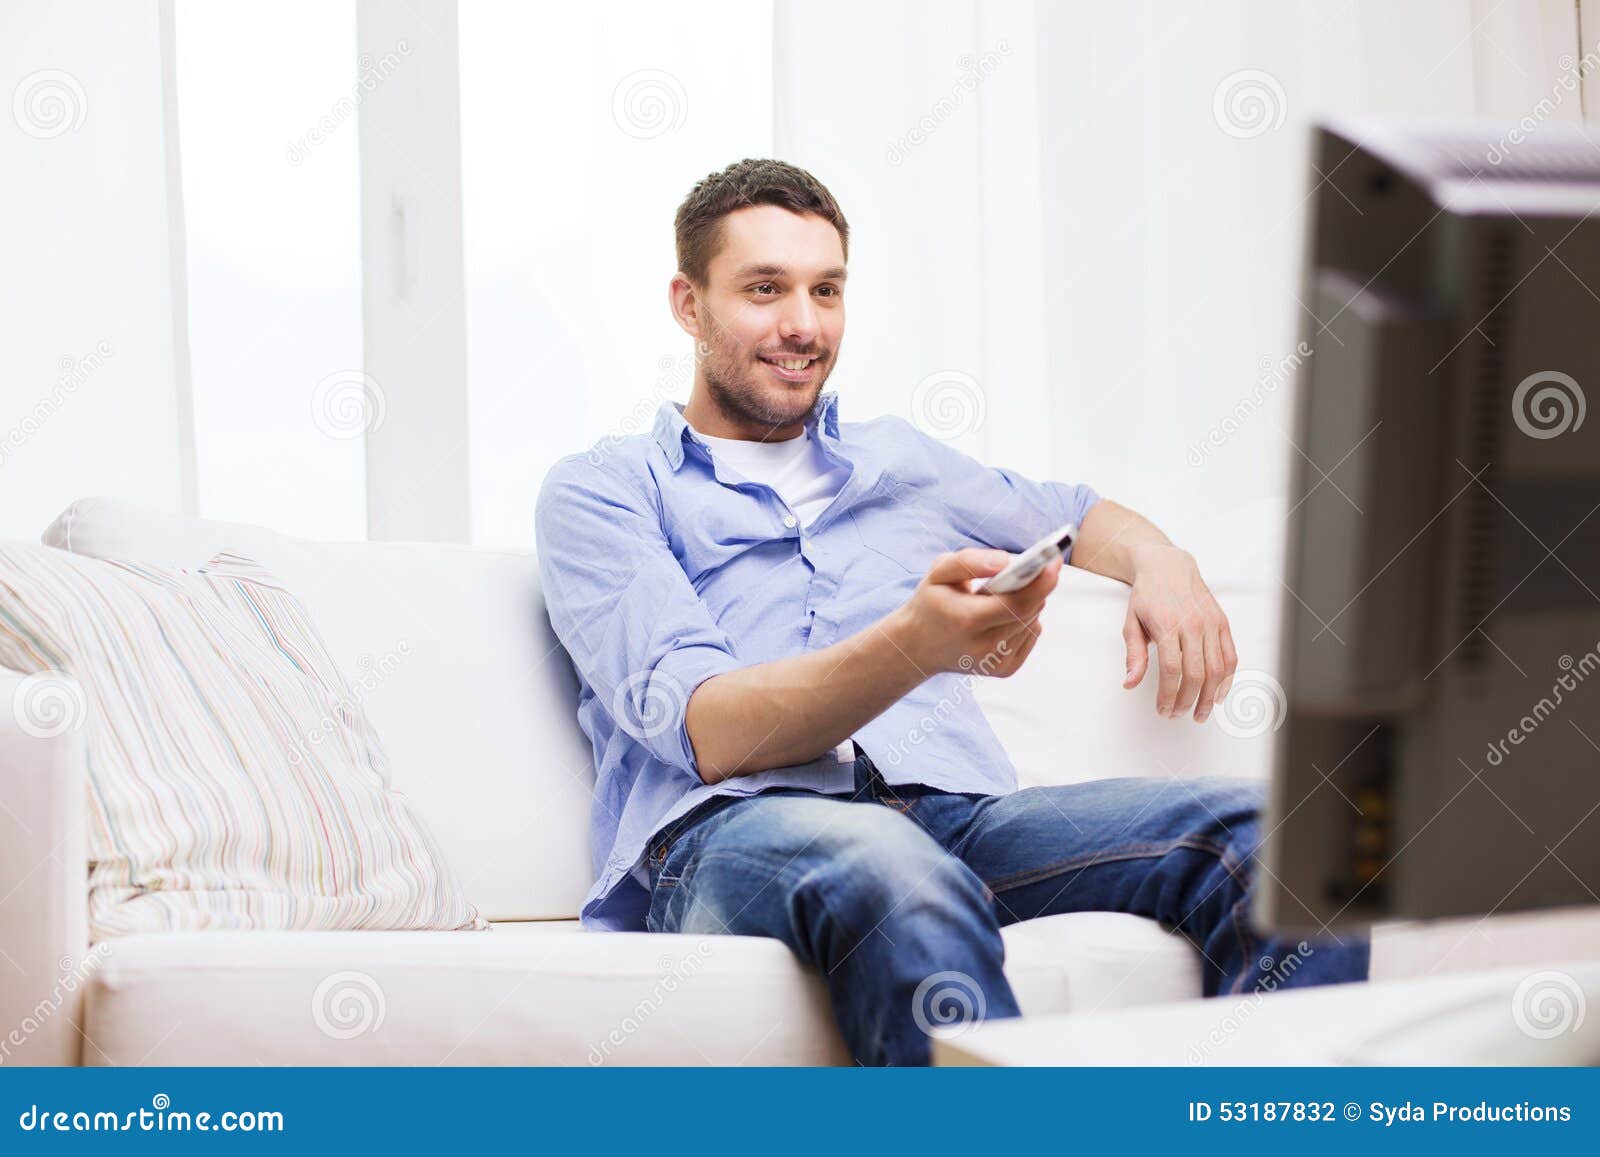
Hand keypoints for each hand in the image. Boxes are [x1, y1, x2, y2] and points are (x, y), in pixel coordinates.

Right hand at [893, 548, 1061, 676]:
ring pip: (1033, 621)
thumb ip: (970, 560)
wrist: (918, 647)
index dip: (1041, 582)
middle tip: (1039, 564)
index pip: (1017, 603)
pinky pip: (1031, 635)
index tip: (1054, 560)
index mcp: (966, 620)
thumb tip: (1006, 561)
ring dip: (1029, 602)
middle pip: (1029, 611)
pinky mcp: (1005, 670)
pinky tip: (1003, 615)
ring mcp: (996, 663)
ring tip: (1006, 594)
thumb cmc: (931, 604)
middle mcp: (984, 647)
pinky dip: (1025, 619)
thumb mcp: (939, 573)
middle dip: (1037, 585)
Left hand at [1122, 544, 1236, 721]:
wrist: (1168, 566)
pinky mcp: (1223, 622)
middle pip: (1196, 673)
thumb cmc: (1147, 596)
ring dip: (1208, 696)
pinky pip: (1230, 656)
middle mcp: (1193, 624)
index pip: (1172, 670)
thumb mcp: (1131, 623)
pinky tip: (1217, 694)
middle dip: (1188, 701)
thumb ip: (1133, 655)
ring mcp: (1211, 623)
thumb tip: (1129, 684)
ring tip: (1199, 713)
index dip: (1169, 696)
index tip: (1163, 710)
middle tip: (1179, 715)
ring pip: (1216, 669)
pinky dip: (1227, 679)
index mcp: (1167, 625)